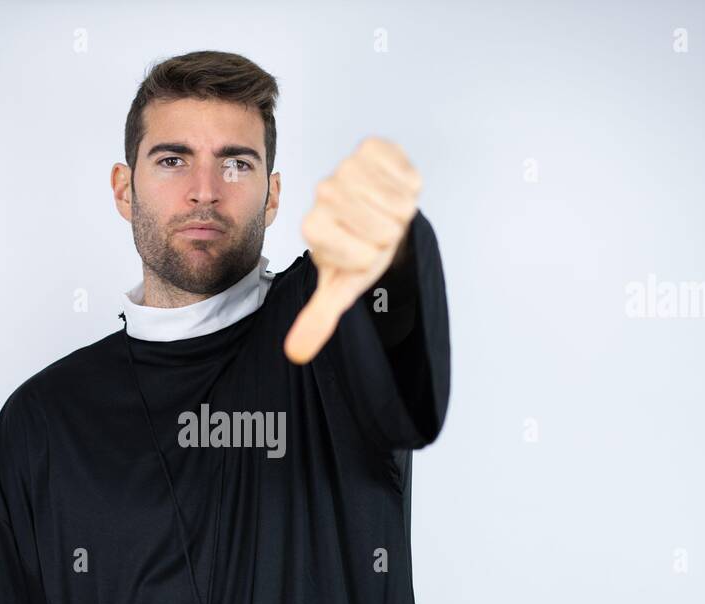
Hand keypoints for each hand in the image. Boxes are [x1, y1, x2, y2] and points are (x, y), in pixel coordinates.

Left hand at [284, 137, 421, 364]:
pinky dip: (408, 185)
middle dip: (388, 236)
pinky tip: (393, 188)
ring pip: (396, 202)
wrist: (377, 220)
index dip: (372, 258)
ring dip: (400, 212)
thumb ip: (319, 318)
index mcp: (314, 227)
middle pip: (382, 228)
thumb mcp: (342, 288)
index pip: (362, 253)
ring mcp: (348, 167)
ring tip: (385, 212)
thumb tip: (296, 354)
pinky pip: (404, 172)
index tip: (362, 252)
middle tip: (376, 232)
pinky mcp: (373, 147)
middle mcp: (324, 193)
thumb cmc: (359, 253)